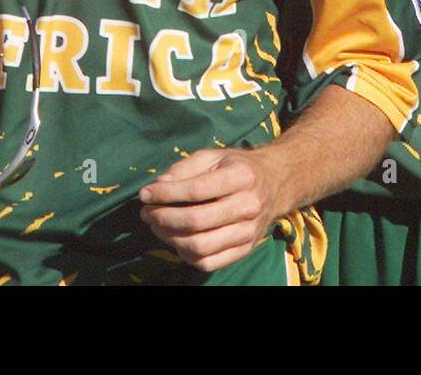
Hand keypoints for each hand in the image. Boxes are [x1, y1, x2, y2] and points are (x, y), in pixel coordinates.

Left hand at [138, 148, 282, 272]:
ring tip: (157, 226)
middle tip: (147, 212)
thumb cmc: (237, 167)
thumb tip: (158, 186)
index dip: (165, 194)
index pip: (196, 190)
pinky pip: (209, 262)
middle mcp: (248, 206)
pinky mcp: (245, 249)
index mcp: (241, 176)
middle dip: (162, 218)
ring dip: (170, 238)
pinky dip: (185, 255)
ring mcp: (249, 232)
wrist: (275, 183)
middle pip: (196, 221)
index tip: (145, 194)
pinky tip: (176, 240)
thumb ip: (184, 169)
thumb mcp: (213, 157)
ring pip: (200, 246)